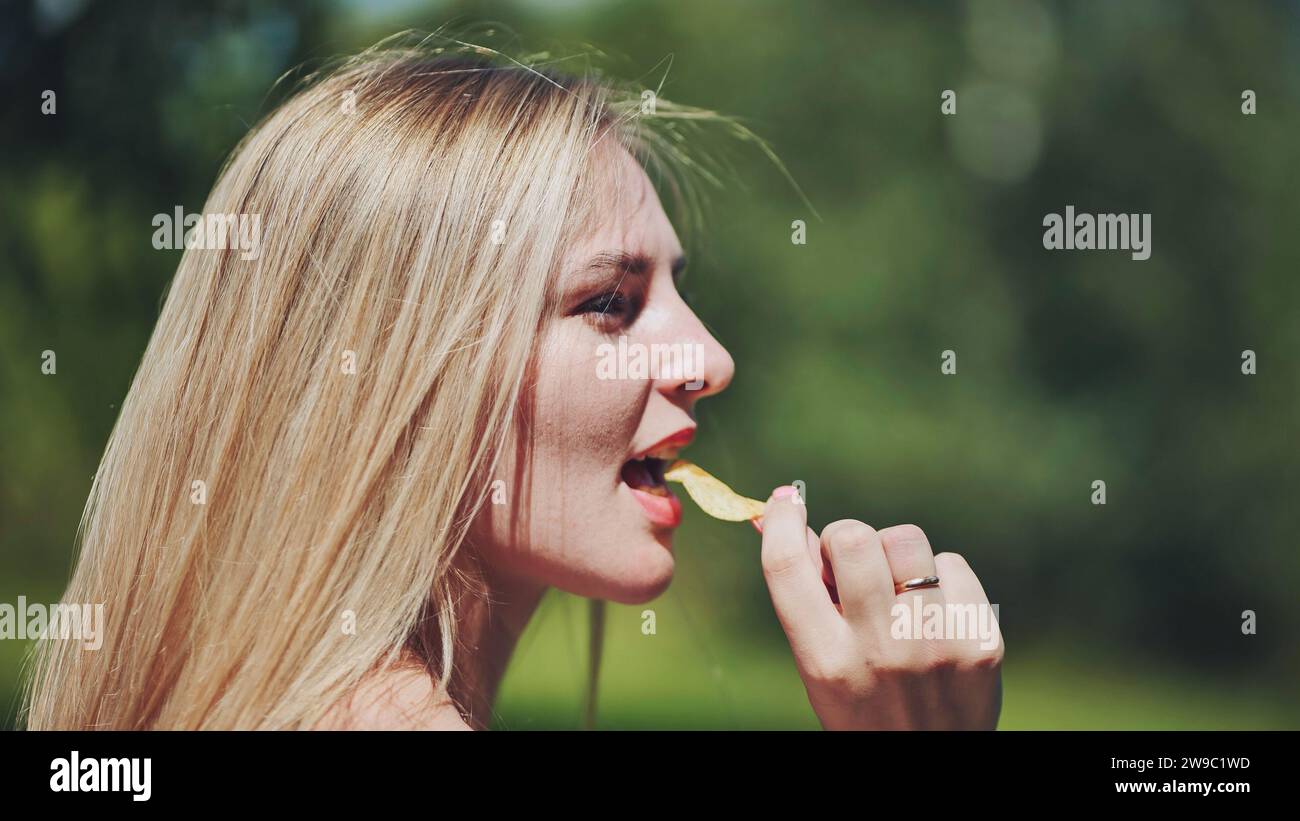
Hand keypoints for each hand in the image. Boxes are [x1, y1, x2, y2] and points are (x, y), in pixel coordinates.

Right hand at [758, 486, 1002, 729]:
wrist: (929, 760)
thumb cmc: (863, 702)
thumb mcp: (821, 663)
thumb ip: (806, 597)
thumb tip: (783, 513)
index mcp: (826, 660)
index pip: (788, 568)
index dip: (781, 522)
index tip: (785, 501)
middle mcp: (879, 650)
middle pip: (853, 538)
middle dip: (846, 539)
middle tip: (852, 564)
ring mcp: (935, 644)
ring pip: (906, 540)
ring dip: (894, 555)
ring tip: (897, 589)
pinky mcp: (980, 641)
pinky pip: (952, 565)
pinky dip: (939, 579)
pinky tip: (934, 611)